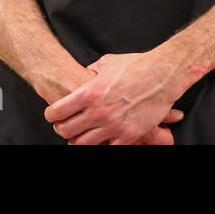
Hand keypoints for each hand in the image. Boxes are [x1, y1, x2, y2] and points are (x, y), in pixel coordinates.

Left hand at [44, 52, 185, 144]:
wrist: (162, 75)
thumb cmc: (136, 66)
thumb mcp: (107, 63)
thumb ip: (91, 72)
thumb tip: (84, 75)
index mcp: (89, 92)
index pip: (57, 111)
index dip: (52, 115)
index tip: (54, 115)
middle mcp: (97, 111)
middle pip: (66, 130)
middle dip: (63, 129)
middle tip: (65, 127)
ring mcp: (112, 125)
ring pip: (82, 144)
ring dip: (78, 141)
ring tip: (80, 137)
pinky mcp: (127, 136)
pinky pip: (107, 149)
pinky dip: (102, 146)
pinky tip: (101, 141)